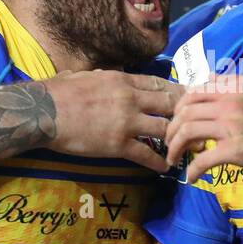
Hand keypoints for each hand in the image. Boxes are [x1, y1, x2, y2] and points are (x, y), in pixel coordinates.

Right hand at [42, 70, 182, 173]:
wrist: (44, 111)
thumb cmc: (58, 92)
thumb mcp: (85, 76)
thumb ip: (101, 77)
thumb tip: (103, 75)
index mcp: (122, 80)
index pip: (159, 84)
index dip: (177, 90)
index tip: (189, 96)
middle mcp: (130, 99)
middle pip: (169, 103)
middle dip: (186, 113)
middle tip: (198, 120)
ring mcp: (126, 122)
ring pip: (163, 129)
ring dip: (178, 138)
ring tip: (189, 146)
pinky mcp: (118, 144)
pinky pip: (146, 154)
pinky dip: (159, 162)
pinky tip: (167, 168)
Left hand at [165, 75, 242, 183]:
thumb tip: (221, 83)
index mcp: (236, 87)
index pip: (195, 91)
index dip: (181, 107)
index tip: (179, 120)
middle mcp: (230, 102)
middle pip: (185, 111)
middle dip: (172, 128)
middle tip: (170, 142)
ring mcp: (232, 126)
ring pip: (187, 132)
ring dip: (175, 147)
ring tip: (174, 159)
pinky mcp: (236, 150)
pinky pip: (202, 160)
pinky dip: (192, 170)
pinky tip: (191, 177)